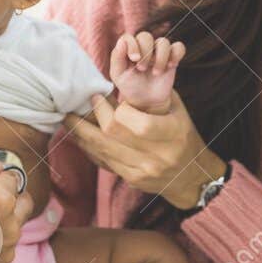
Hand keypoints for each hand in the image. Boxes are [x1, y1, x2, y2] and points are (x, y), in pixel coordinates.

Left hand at [61, 90, 226, 209]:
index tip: (102, 96)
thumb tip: (117, 83)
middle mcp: (156, 156)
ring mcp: (142, 170)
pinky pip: (103, 162)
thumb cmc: (183, 136)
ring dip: (81, 133)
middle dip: (91, 117)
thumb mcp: (176, 111)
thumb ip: (150, 97)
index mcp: (170, 134)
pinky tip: (80, 137)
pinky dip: (89, 148)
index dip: (113, 108)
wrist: (192, 177)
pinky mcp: (132, 180)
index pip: (133, 121)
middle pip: (112, 134)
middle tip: (79, 105)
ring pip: (102, 150)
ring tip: (69, 119)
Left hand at [109, 31, 185, 113]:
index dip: (132, 45)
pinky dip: (176, 54)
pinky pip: (179, 47)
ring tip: (156, 73)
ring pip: (164, 41)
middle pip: (146, 36)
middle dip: (145, 52)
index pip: (129, 37)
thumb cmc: (131, 86)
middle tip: (142, 69)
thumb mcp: (118, 75)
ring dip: (160, 57)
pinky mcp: (172, 57)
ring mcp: (159, 51)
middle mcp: (144, 47)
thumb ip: (117, 58)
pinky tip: (170, 66)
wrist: (147, 100)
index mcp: (129, 49)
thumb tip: (122, 42)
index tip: (134, 59)